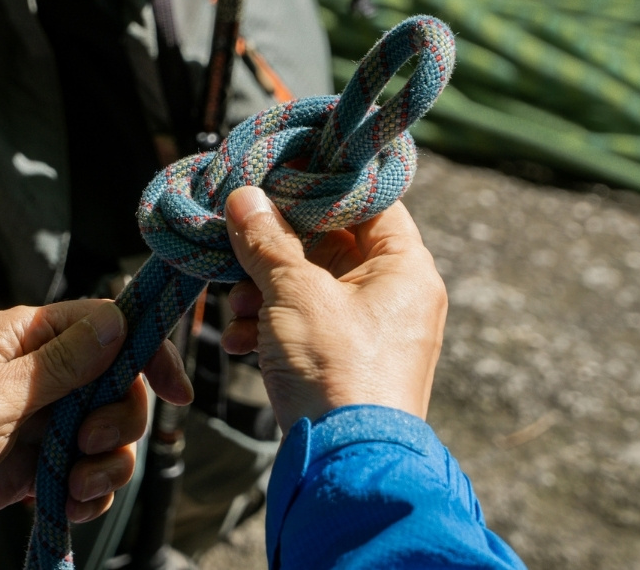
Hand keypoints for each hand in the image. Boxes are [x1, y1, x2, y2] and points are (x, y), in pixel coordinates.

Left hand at [0, 299, 192, 563]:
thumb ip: (61, 364)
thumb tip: (118, 319)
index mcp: (20, 338)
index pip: (103, 325)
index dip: (146, 351)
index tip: (178, 391)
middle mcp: (32, 375)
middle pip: (114, 385)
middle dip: (118, 420)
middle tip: (85, 442)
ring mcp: (32, 422)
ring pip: (103, 434)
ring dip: (105, 464)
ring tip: (74, 486)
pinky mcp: (27, 467)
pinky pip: (80, 473)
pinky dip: (85, 492)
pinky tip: (66, 506)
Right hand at [223, 186, 446, 429]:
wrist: (344, 465)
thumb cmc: (336, 370)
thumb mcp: (295, 295)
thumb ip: (267, 241)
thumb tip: (245, 196)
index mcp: (405, 268)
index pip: (369, 200)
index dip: (321, 184)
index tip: (276, 174)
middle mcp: (395, 295)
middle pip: (330, 244)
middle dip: (275, 248)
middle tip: (237, 243)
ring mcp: (370, 331)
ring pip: (310, 287)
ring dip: (263, 291)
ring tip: (234, 306)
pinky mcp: (344, 363)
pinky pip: (305, 326)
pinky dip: (270, 327)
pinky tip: (237, 341)